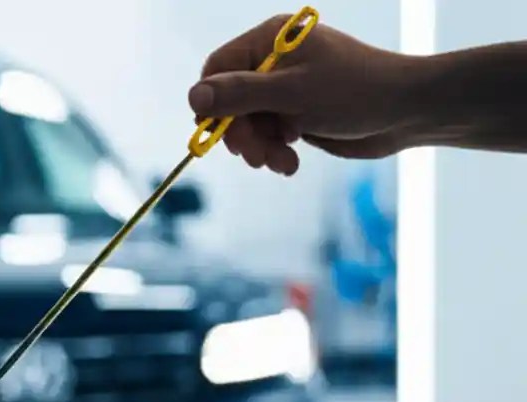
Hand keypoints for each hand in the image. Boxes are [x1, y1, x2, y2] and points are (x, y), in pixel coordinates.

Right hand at [189, 15, 418, 173]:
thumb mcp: (293, 93)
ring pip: (249, 124)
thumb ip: (241, 94)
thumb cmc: (356, 91)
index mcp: (271, 40)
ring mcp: (286, 88)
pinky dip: (275, 151)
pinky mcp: (297, 112)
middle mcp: (274, 61)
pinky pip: (268, 135)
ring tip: (281, 162)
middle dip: (243, 133)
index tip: (216, 134)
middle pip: (231, 101)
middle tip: (257, 157)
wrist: (407, 112)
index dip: (212, 104)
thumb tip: (193, 96)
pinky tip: (291, 162)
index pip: (218, 70)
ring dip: (261, 148)